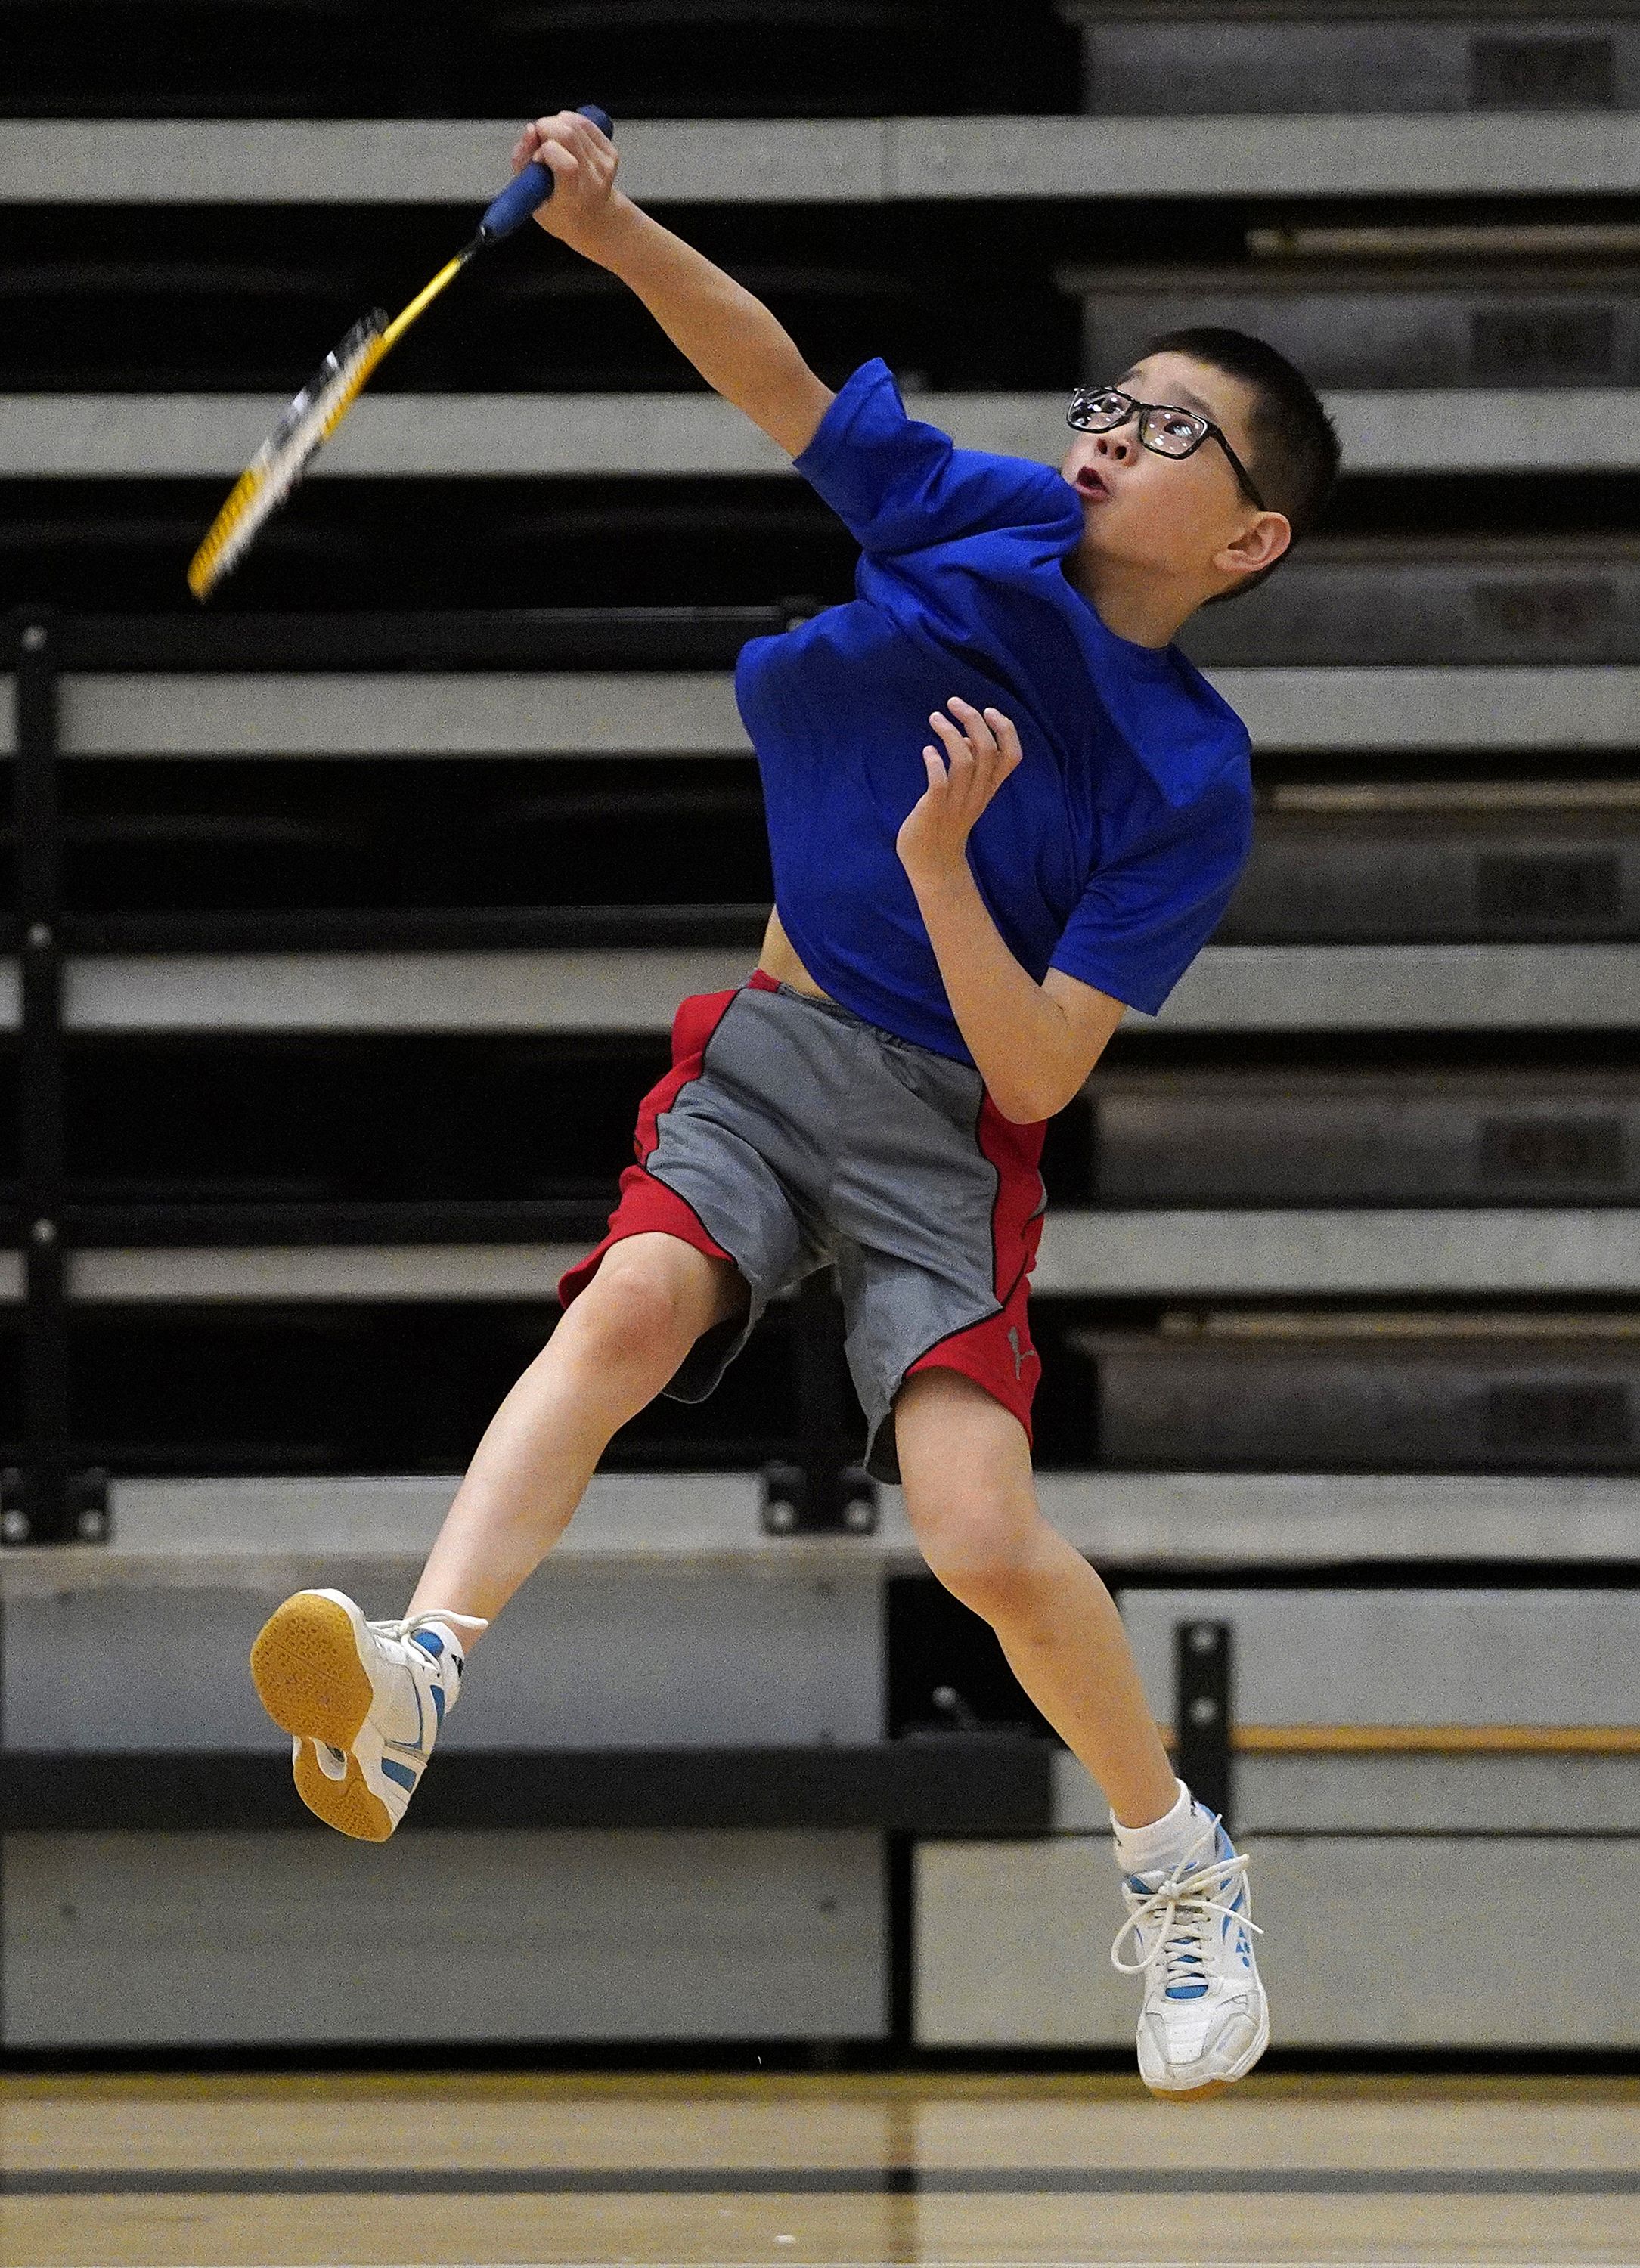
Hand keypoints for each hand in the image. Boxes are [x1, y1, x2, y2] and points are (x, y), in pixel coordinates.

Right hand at [511, 110, 622, 252]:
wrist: (594, 221)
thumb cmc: (559, 212)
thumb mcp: (531, 198)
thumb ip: (522, 164)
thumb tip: (530, 130)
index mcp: (572, 198)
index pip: (566, 165)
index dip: (546, 150)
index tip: (537, 158)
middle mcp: (592, 181)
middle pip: (569, 134)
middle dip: (546, 127)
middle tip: (540, 140)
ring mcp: (605, 166)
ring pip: (575, 124)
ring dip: (557, 123)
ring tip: (552, 142)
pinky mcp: (611, 154)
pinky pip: (585, 124)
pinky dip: (570, 123)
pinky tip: (565, 139)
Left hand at [896, 698, 1023, 887]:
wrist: (932, 865)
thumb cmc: (945, 823)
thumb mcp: (965, 793)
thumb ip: (971, 767)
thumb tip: (967, 734)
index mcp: (988, 789)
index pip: (1012, 756)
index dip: (1005, 729)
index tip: (988, 710)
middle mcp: (977, 794)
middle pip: (988, 750)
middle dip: (972, 719)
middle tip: (953, 703)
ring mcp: (957, 803)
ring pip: (965, 761)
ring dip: (950, 733)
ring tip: (935, 718)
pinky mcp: (935, 811)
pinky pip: (939, 783)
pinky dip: (934, 762)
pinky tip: (927, 752)